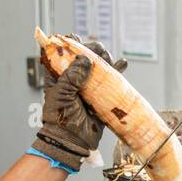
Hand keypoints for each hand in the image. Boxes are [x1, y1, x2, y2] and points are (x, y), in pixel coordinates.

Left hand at [35, 38, 126, 171]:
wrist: (71, 141)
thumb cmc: (60, 118)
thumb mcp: (62, 93)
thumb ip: (72, 75)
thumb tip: (85, 59)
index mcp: (59, 75)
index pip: (63, 53)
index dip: (70, 43)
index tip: (77, 39)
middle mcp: (74, 78)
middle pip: (84, 56)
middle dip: (92, 50)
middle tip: (98, 50)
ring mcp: (88, 86)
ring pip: (98, 66)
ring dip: (105, 58)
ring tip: (109, 58)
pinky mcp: (101, 96)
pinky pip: (111, 81)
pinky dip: (117, 71)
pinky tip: (122, 64)